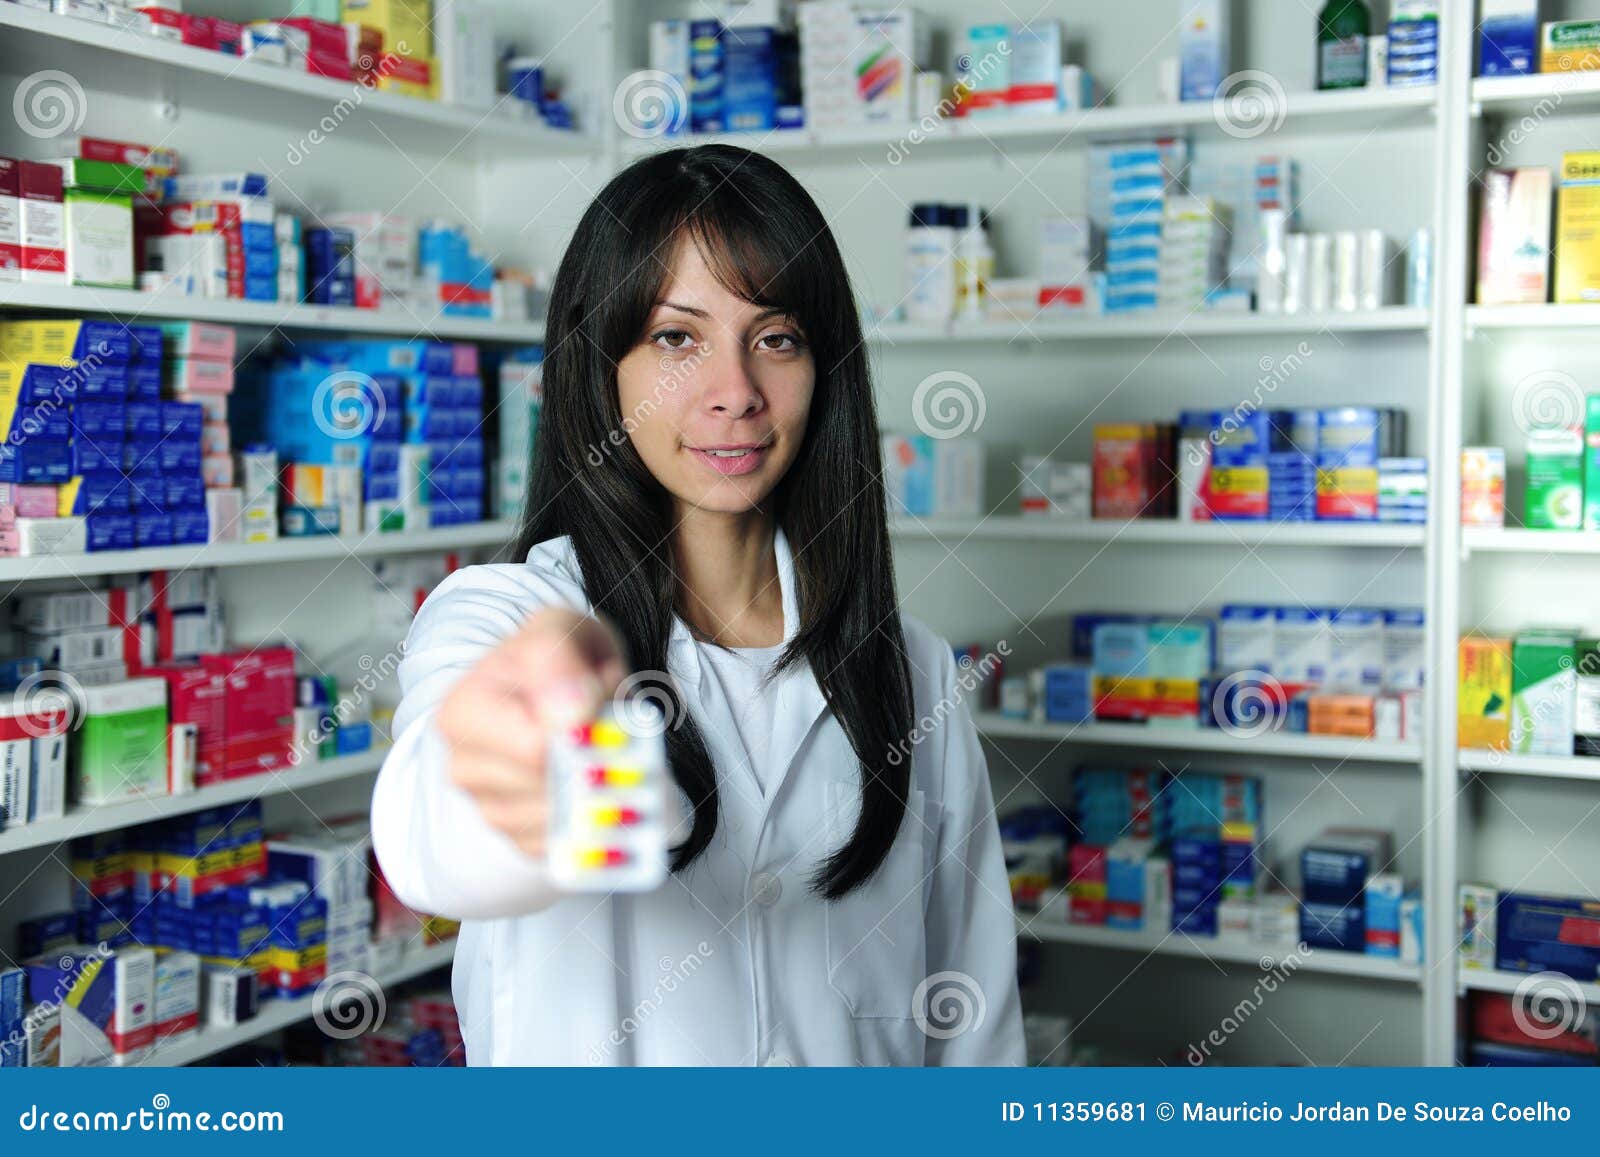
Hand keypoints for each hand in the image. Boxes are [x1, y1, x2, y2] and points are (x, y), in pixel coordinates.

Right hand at [436, 608, 626, 858]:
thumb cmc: (555, 657)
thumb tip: (571, 714)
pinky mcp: (518, 838)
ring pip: (562, 821)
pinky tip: (599, 787)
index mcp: (463, 712)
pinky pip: (567, 845)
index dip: (584, 730)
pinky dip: (595, 819)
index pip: (536, 747)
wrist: (554, 686)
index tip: (600, 703)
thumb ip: (558, 660)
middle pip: (552, 788)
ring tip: (608, 754)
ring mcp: (488, 807)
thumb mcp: (557, 629)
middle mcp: (464, 767)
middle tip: (616, 733)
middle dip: (597, 761)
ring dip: (600, 790)